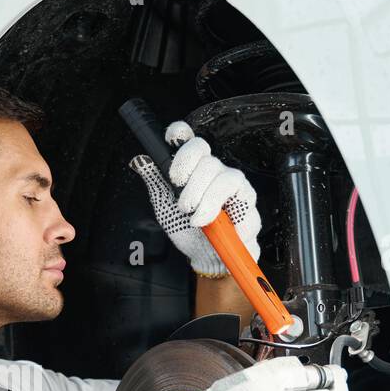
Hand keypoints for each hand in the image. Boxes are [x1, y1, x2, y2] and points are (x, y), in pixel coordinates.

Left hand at [129, 120, 260, 277]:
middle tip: (183, 205)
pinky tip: (213, 224)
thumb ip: (155, 181)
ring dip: (206, 199)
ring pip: (224, 175)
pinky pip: (240, 198)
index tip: (171, 142)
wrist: (206, 256)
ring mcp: (234, 185)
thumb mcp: (164, 205)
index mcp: (194, 168)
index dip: (181, 134)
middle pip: (205, 155)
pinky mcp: (249, 202)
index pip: (190, 140)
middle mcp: (215, 171)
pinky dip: (223, 214)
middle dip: (190, 181)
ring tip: (196, 219)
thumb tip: (140, 160)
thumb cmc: (186, 228)